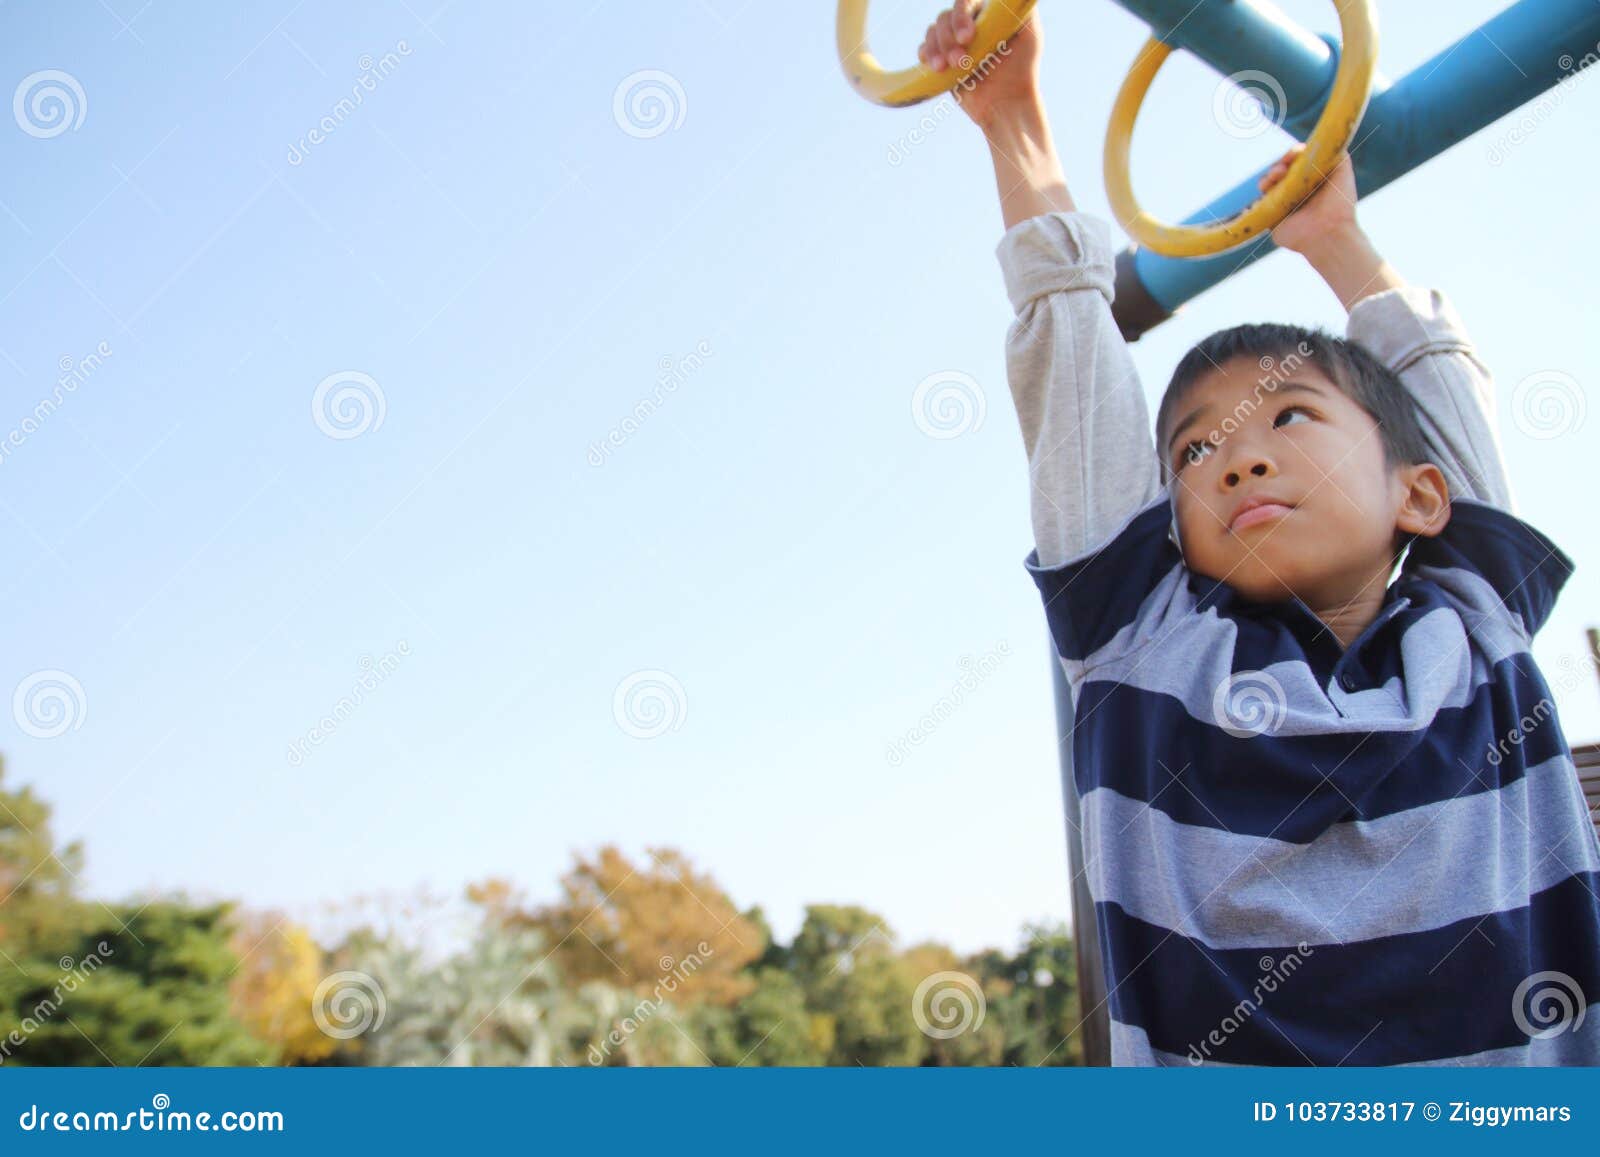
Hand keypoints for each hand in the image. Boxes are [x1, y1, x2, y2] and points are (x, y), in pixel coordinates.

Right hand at [917, 1, 1041, 128]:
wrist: (1005, 105)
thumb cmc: (1021, 70)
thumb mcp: (1030, 34)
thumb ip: (1024, 9)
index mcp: (985, 14)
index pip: (964, 2)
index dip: (961, 17)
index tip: (967, 38)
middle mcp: (968, 25)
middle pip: (945, 18)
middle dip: (948, 40)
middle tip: (959, 61)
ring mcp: (953, 43)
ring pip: (932, 32)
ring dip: (936, 49)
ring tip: (947, 68)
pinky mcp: (942, 60)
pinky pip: (924, 49)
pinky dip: (926, 54)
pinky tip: (934, 65)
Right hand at [1256, 144, 1358, 255]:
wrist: (1329, 230)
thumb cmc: (1339, 202)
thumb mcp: (1342, 170)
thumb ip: (1335, 153)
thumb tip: (1325, 139)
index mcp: (1311, 182)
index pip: (1296, 163)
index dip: (1293, 155)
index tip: (1295, 152)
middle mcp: (1296, 193)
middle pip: (1280, 171)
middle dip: (1280, 164)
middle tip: (1285, 165)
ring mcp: (1282, 205)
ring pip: (1269, 184)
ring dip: (1270, 175)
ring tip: (1276, 175)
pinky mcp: (1271, 218)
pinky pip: (1260, 202)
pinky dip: (1263, 191)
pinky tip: (1268, 186)